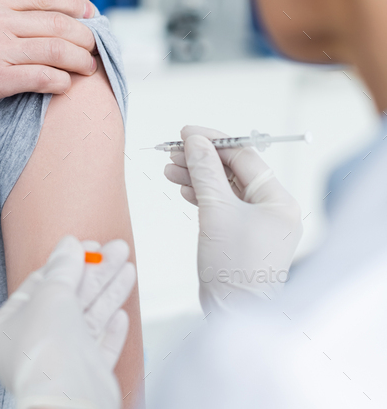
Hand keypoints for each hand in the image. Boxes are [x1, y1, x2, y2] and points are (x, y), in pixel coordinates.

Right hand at [0, 0, 98, 126]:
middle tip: (94, 45)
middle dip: (85, 34)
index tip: (90, 12)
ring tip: (88, 67)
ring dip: (80, 59)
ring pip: (56, 50)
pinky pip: (41, 77)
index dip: (74, 3)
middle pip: (58, 22)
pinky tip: (64, 84)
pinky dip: (60, 81)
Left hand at [0, 234, 135, 408]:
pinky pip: (99, 347)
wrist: (70, 400)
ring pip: (88, 319)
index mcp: (9, 327)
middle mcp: (33, 345)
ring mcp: (60, 362)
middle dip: (96, 273)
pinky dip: (111, 329)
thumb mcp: (52, 293)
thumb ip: (63, 266)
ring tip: (127, 267)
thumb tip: (69, 245)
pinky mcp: (86, 377)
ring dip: (109, 291)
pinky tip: (121, 313)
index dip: (66, 262)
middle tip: (117, 250)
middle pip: (69, 299)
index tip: (89, 246)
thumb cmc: (48, 351)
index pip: (39, 284)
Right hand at [164, 125, 302, 313]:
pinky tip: (183, 188)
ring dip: (198, 176)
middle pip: (234, 170)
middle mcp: (274, 209)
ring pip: (225, 186)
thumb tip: (195, 140)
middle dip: (201, 159)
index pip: (244, 156)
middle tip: (173, 151)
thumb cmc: (234, 269)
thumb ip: (204, 170)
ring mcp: (259, 223)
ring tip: (170, 169)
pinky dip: (202, 194)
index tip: (186, 132)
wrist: (233, 317)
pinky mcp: (244, 235)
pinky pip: (223, 204)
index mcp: (278, 200)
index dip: (213, 141)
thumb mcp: (215, 211)